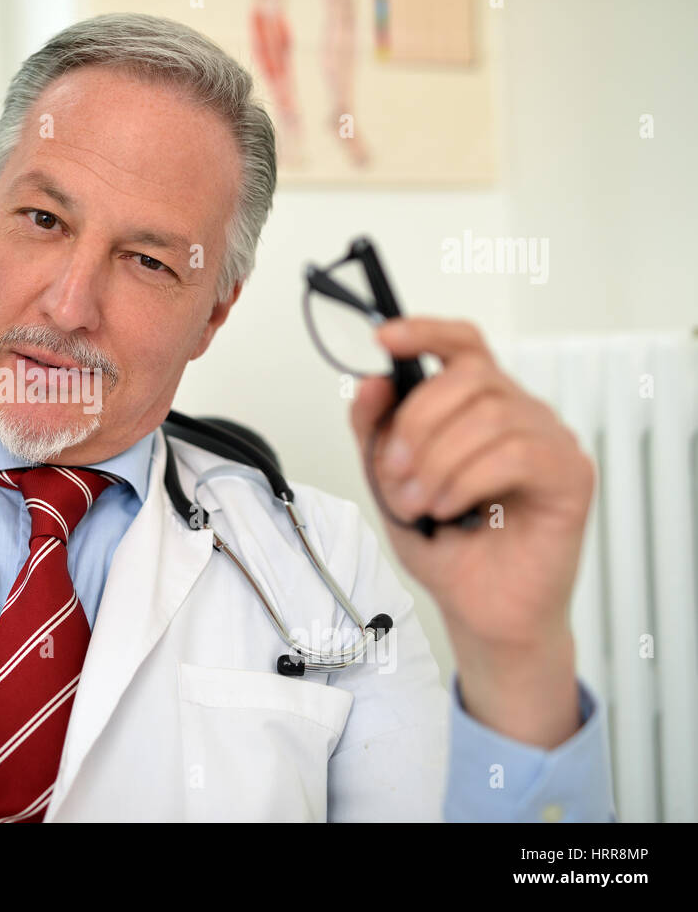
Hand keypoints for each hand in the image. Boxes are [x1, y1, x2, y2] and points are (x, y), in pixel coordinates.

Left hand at [350, 317, 594, 746]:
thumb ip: (375, 431)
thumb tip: (369, 381)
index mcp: (478, 405)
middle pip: (467, 376)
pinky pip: (515, 453)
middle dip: (416, 423)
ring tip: (421, 503)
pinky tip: (451, 509)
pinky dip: (467, 481)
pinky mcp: (570, 475)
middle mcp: (519, 412)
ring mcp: (550, 440)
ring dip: (437, 462)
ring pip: (487, 416)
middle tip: (394, 472)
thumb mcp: (389, 481)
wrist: (480, 609)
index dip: (426, 330)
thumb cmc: (445, 543)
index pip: (462, 344)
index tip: (384, 338)